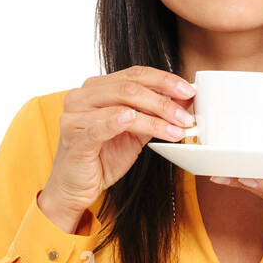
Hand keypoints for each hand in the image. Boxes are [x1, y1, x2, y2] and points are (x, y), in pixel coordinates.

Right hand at [39, 66, 196, 230]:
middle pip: (130, 87)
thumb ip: (153, 114)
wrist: (74, 187)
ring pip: (121, 105)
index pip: (135, 74)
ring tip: (176, 130)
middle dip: (164, 101)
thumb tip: (183, 100)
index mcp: (96, 88)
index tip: (188, 91)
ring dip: (154, 118)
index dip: (165, 80)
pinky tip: (133, 119)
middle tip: (186, 116)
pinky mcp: (73, 137)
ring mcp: (75, 116)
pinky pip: (98, 127)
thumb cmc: (101, 157)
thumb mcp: (134, 133)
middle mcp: (82, 96)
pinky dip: (117, 121)